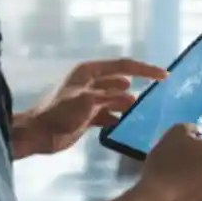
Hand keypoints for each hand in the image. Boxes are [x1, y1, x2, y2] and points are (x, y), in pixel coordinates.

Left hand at [11, 58, 166, 159]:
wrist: (37, 134)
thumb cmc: (58, 113)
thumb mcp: (86, 101)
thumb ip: (109, 96)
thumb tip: (130, 92)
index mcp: (89, 72)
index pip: (123, 66)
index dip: (144, 69)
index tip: (164, 75)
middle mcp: (92, 82)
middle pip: (121, 82)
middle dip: (139, 87)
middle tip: (159, 97)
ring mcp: (90, 99)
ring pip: (117, 99)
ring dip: (129, 105)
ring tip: (146, 113)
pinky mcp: (89, 115)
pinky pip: (110, 114)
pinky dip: (119, 118)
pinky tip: (129, 125)